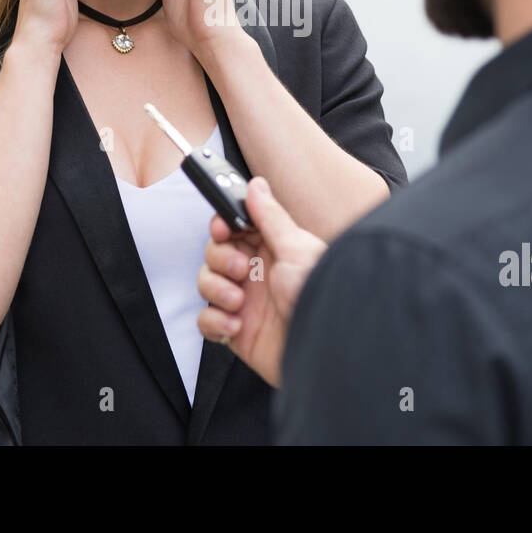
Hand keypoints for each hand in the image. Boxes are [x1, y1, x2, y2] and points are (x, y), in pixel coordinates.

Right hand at [197, 176, 326, 386]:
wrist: (325, 347)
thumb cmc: (317, 295)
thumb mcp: (296, 248)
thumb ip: (270, 216)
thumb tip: (256, 184)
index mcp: (271, 248)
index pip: (235, 228)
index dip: (223, 225)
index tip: (222, 228)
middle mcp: (256, 272)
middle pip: (215, 252)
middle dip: (220, 259)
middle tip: (241, 270)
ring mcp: (244, 301)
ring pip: (206, 283)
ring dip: (216, 291)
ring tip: (239, 302)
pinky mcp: (235, 330)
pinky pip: (206, 320)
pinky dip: (215, 321)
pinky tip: (235, 325)